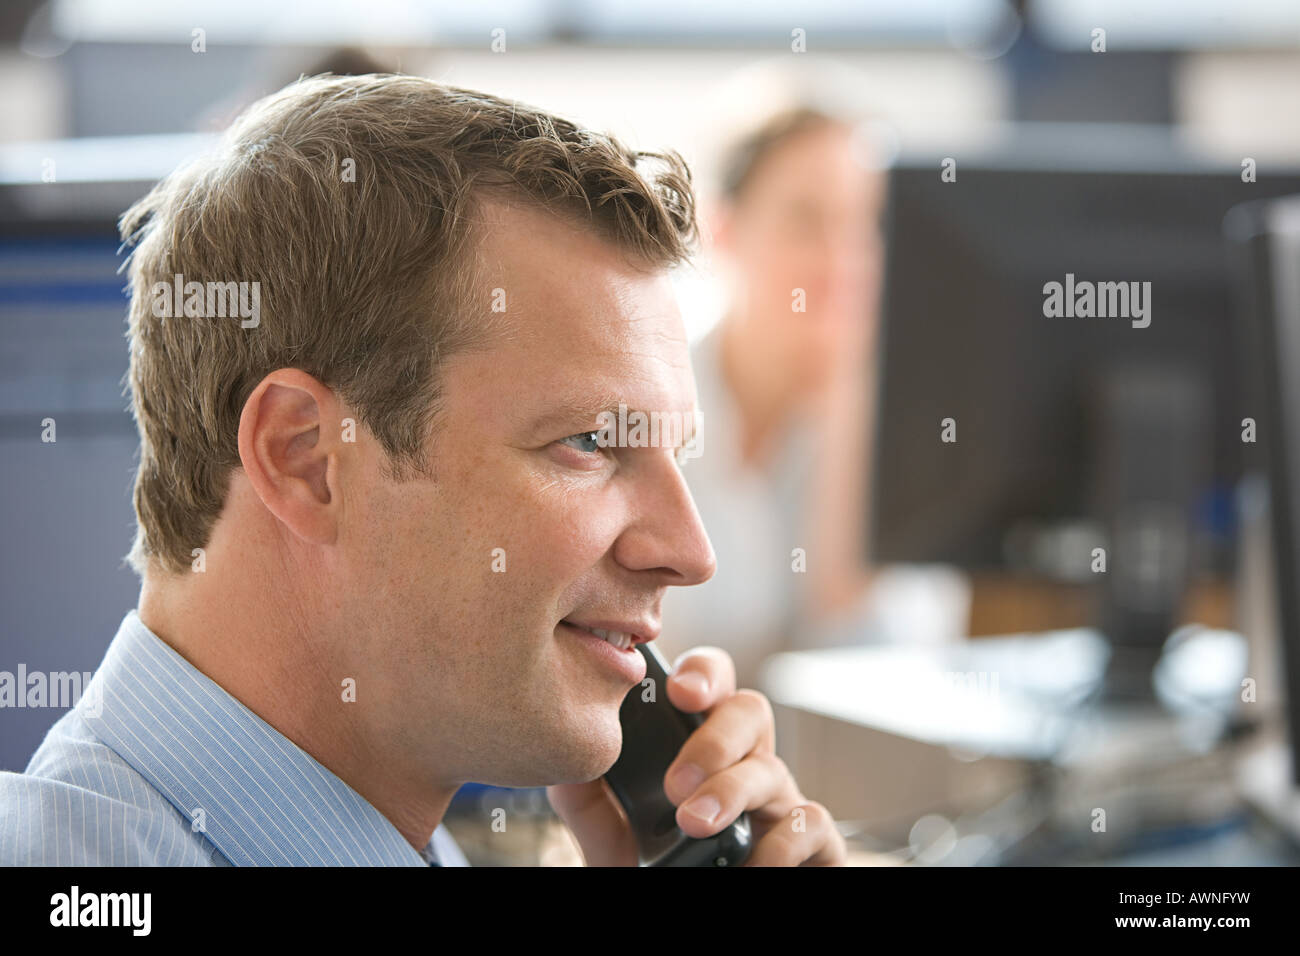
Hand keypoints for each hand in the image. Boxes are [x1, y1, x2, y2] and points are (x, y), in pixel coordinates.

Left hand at [547, 646, 846, 865]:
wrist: (674, 911)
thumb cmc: (652, 867)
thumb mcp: (609, 830)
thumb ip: (587, 793)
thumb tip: (566, 755)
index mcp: (699, 744)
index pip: (710, 683)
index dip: (702, 672)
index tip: (677, 689)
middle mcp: (745, 762)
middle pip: (750, 710)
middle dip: (714, 738)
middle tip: (675, 782)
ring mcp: (780, 800)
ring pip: (773, 768)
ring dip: (731, 791)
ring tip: (694, 824)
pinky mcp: (811, 843)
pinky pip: (811, 822)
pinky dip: (780, 842)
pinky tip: (749, 863)